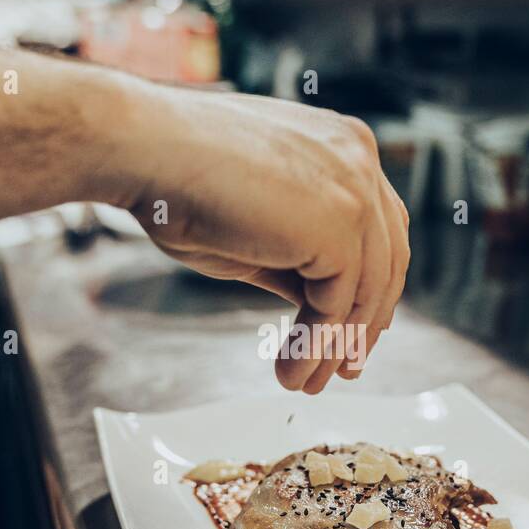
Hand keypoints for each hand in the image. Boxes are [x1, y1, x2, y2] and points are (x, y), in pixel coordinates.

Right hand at [114, 84, 408, 393]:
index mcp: (343, 145)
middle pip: (387, 259)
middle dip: (365, 323)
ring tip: (306, 383)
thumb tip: (323, 308)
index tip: (350, 332)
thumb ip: (298, 259)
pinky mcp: (340, 227)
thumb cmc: (177, 178)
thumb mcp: (256, 227)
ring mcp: (355, 189)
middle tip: (342, 369)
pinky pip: (339, 304)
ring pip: (366, 289)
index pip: (380, 227)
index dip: (368, 286)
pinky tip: (291, 370)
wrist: (141, 149)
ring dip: (335, 347)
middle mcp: (359, 158)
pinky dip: (317, 346)